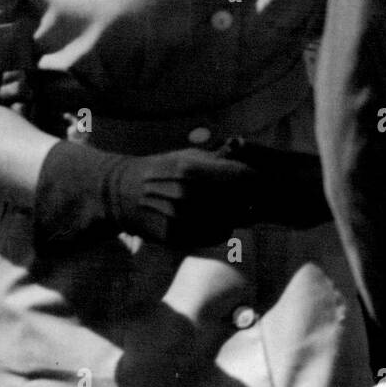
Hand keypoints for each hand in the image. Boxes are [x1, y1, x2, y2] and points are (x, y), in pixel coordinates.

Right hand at [34, 140, 329, 252]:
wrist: (121, 193)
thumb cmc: (159, 169)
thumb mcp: (185, 156)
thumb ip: (216, 157)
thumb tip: (245, 149)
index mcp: (193, 170)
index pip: (243, 176)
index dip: (257, 179)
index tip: (264, 179)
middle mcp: (189, 196)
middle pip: (241, 202)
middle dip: (251, 198)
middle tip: (256, 196)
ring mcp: (182, 219)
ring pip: (231, 222)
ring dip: (237, 215)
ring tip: (233, 207)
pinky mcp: (177, 237)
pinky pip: (215, 236)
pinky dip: (221, 229)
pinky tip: (214, 218)